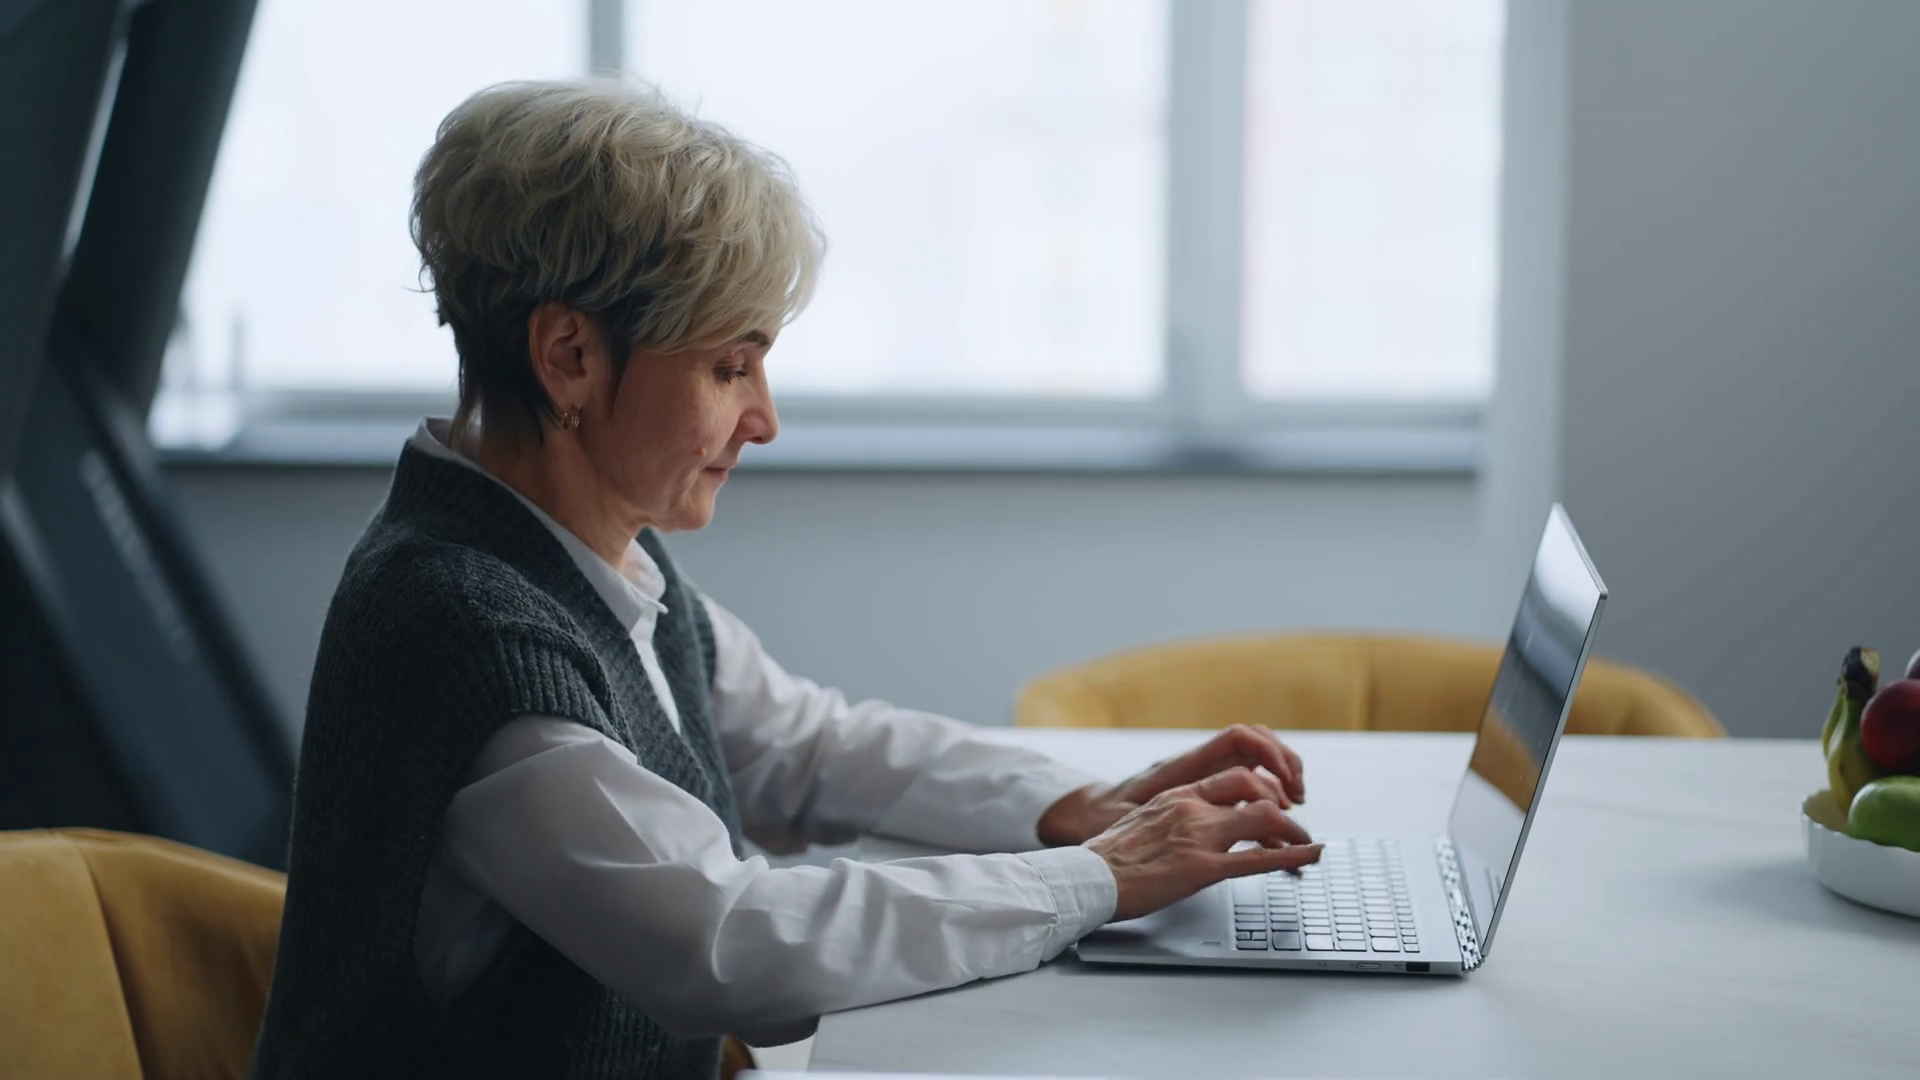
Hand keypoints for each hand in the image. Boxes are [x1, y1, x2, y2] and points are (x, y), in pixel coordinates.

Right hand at [1084, 767, 1322, 920]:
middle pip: (1254, 787)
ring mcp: (1199, 836)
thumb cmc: (1108, 859)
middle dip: (1282, 802)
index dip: (1262, 785)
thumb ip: (1173, 819)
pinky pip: (1258, 859)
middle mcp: (1192, 807)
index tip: (1274, 801)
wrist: (1087, 877)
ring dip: (1294, 830)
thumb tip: (1190, 829)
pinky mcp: (1202, 868)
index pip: (1233, 775)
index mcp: (1178, 795)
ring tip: (1305, 842)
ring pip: (1264, 817)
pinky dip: (1292, 855)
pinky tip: (1311, 855)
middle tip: (1294, 820)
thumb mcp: (1143, 822)